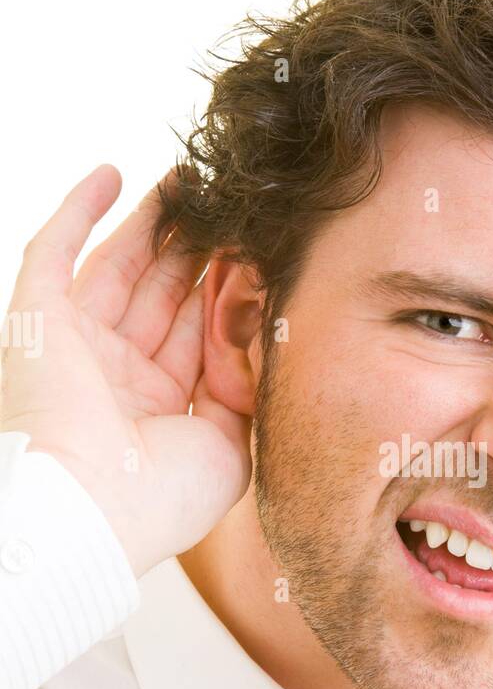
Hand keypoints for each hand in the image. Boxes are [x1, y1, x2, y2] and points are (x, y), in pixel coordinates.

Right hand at [0, 164, 251, 576]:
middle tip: (226, 202)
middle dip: (193, 248)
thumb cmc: (160, 499)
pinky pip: (54, 253)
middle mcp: (115, 377)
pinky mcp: (38, 322)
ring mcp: (75, 347)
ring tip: (188, 178)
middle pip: (162, 294)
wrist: (90, 513)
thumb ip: (245, 394)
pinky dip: (79, 212)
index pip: (197, 336)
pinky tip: (112, 174)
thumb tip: (252, 339)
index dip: (225, 293)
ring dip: (151, 222)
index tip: (259, 253)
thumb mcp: (230, 450)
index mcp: (157, 411)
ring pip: (120, 267)